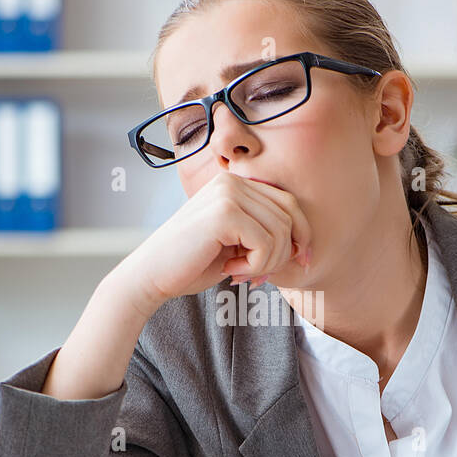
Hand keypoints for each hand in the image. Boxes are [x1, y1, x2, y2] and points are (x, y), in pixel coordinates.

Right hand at [113, 171, 311, 310]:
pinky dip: (256, 266)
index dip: (302, 234)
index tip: (301, 262)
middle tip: (259, 276)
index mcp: (235, 183)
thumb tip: (305, 246)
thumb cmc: (192, 262)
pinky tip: (231, 272)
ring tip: (240, 273)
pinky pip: (265, 244)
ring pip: (280, 232)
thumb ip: (264, 235)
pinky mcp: (224, 213)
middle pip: (289, 216)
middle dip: (284, 253)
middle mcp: (232, 181)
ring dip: (267, 263)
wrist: (151, 275)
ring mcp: (227, 194)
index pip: (289, 203)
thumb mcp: (236, 244)